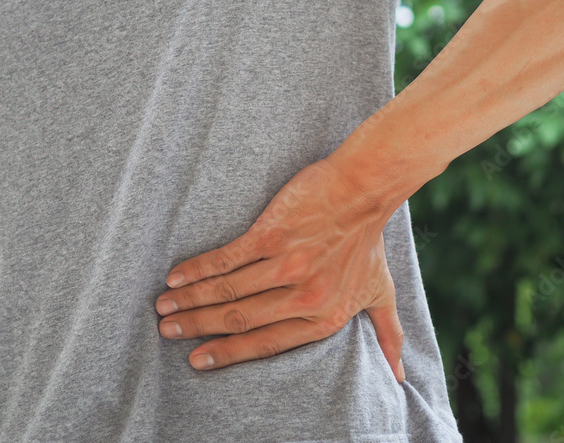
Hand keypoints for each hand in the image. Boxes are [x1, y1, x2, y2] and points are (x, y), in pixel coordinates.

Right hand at [154, 155, 406, 381]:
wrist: (364, 188)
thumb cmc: (369, 241)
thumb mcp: (380, 292)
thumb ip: (387, 333)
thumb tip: (399, 375)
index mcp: (324, 316)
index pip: (267, 343)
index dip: (229, 354)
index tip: (198, 361)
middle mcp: (304, 295)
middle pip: (240, 319)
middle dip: (198, 328)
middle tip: (168, 332)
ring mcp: (287, 264)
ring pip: (228, 291)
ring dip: (191, 301)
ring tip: (164, 308)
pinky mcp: (272, 234)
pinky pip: (227, 259)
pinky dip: (198, 270)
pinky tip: (176, 277)